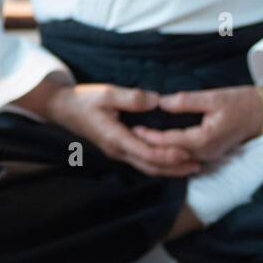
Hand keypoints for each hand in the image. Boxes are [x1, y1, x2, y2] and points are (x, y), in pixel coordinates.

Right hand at [42, 83, 200, 177]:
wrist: (63, 108)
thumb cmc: (84, 100)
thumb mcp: (107, 93)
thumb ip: (132, 98)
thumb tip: (156, 100)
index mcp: (116, 138)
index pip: (146, 152)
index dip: (168, 155)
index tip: (187, 153)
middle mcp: (118, 150)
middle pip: (151, 166)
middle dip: (175, 168)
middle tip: (199, 166)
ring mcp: (119, 152)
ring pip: (148, 167)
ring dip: (170, 169)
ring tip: (193, 167)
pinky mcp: (120, 149)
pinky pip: (143, 162)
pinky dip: (161, 163)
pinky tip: (175, 160)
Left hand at [133, 85, 262, 163]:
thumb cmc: (241, 101)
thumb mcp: (212, 97)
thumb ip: (186, 101)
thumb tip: (161, 103)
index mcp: (205, 139)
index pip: (171, 141)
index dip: (151, 136)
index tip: (135, 128)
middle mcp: (206, 153)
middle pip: (171, 155)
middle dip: (150, 148)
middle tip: (130, 137)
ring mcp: (209, 156)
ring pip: (178, 159)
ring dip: (159, 152)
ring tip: (140, 142)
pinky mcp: (210, 154)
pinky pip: (185, 157)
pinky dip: (171, 152)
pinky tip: (158, 144)